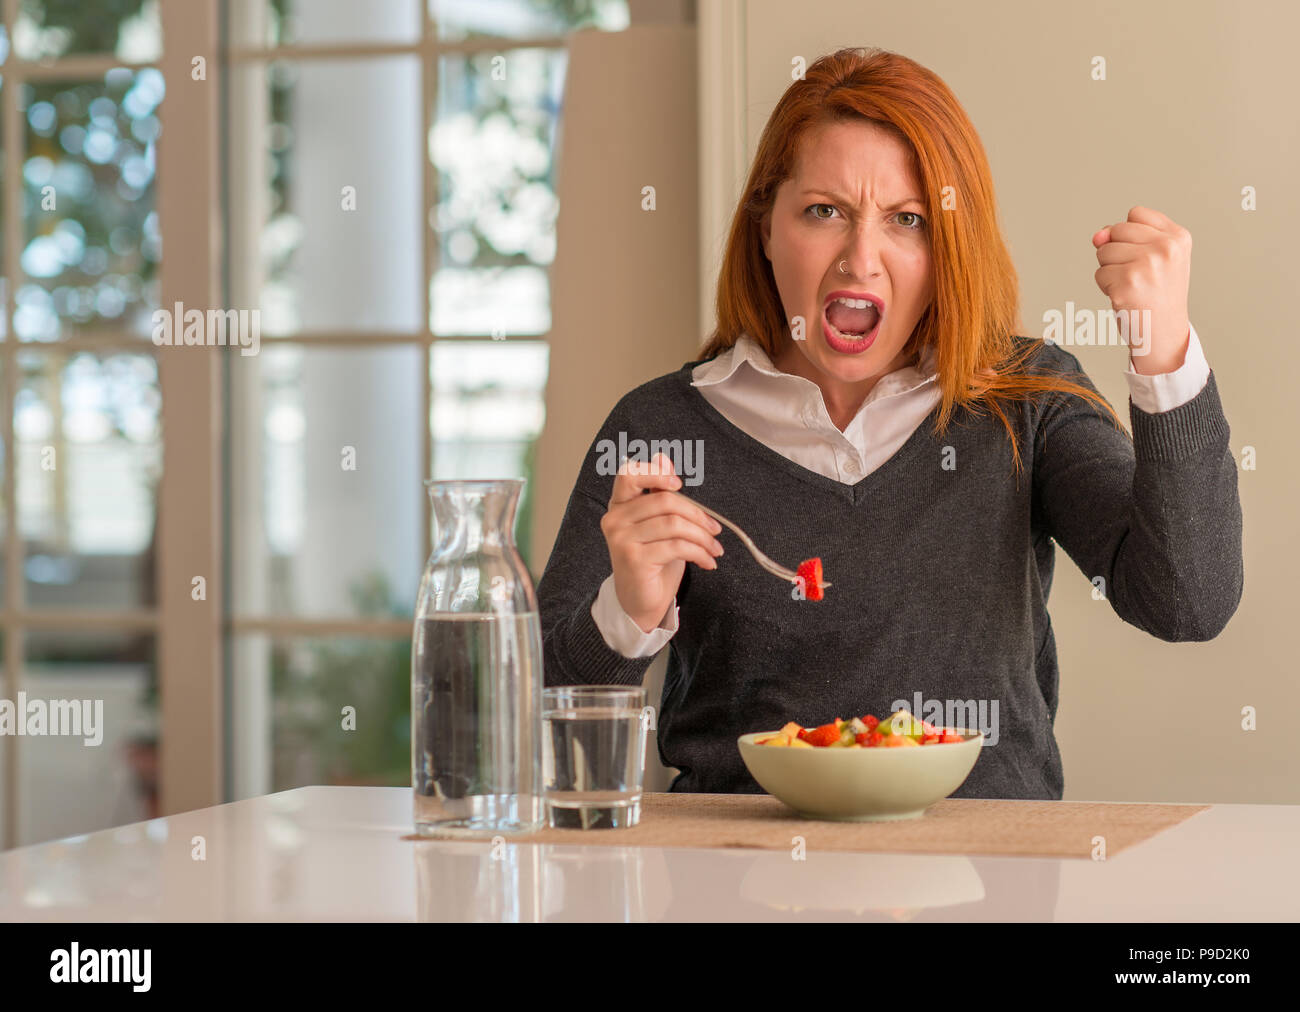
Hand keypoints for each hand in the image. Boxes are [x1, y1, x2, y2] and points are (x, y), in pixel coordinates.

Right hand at [601, 453, 723, 632]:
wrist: (640, 601)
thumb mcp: (660, 524)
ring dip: (703, 537)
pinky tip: (707, 561)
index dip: (655, 473)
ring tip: (714, 549)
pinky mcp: (634, 559)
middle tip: (715, 530)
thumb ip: (661, 494)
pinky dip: (699, 553)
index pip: (629, 474)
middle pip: (665, 501)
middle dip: (698, 515)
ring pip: (674, 524)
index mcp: (620, 505)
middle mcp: (615, 519)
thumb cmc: (653, 560)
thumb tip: (664, 460)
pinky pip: (676, 546)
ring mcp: (621, 539)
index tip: (679, 485)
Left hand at [1092, 206, 1191, 374]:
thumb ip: (1126, 237)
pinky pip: (1099, 273)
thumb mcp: (1156, 258)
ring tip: (1133, 286)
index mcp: (1178, 237)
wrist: (1164, 333)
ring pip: (1104, 251)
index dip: (1130, 235)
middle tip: (1139, 275)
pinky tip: (1126, 297)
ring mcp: (1146, 265)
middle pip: (1116, 231)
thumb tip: (1098, 236)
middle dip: (1118, 253)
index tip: (1146, 256)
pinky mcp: (1126, 283)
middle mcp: (1166, 248)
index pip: (1135, 214)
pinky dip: (1106, 287)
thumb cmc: (1157, 294)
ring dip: (1110, 270)